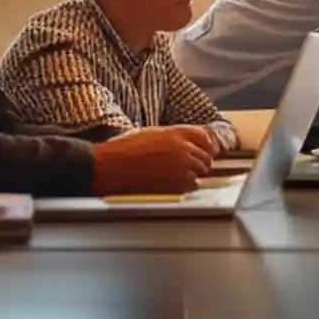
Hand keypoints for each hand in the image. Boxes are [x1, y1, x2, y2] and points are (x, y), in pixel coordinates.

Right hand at [90, 126, 215, 195]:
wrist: (108, 166)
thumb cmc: (123, 150)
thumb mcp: (151, 134)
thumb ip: (174, 137)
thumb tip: (189, 145)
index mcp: (175, 132)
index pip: (204, 136)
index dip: (208, 144)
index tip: (210, 150)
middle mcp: (182, 148)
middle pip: (206, 156)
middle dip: (201, 162)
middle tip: (190, 168)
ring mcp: (181, 166)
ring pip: (201, 171)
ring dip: (194, 174)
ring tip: (177, 176)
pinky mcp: (176, 183)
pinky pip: (192, 185)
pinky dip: (186, 186)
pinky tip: (172, 184)